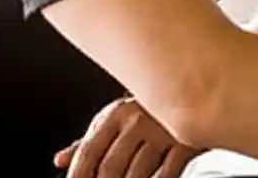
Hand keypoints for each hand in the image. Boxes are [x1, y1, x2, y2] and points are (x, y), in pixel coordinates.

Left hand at [54, 96, 201, 177]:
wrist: (196, 88)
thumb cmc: (150, 109)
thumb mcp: (117, 119)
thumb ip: (89, 141)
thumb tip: (60, 160)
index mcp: (116, 114)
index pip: (88, 151)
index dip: (78, 174)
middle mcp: (138, 120)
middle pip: (111, 167)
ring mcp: (164, 131)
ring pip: (137, 174)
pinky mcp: (187, 142)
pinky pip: (166, 174)